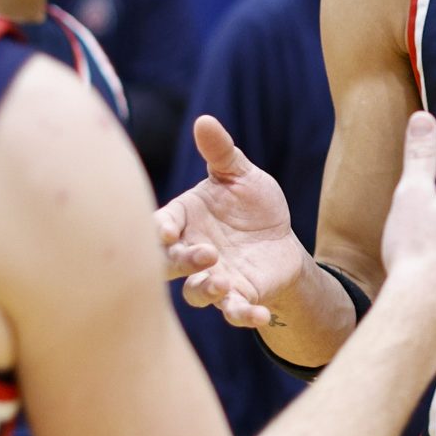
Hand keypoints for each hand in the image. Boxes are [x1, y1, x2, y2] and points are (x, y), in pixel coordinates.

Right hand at [156, 116, 307, 328]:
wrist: (278, 239)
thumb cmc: (249, 204)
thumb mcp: (239, 174)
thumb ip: (221, 153)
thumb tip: (204, 120)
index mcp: (182, 219)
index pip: (160, 225)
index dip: (157, 230)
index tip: (164, 231)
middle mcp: (189, 252)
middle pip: (169, 263)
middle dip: (181, 261)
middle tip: (204, 253)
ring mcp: (211, 277)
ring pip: (196, 292)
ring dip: (206, 290)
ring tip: (222, 283)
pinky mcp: (237, 297)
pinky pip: (233, 311)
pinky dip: (243, 315)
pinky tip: (259, 314)